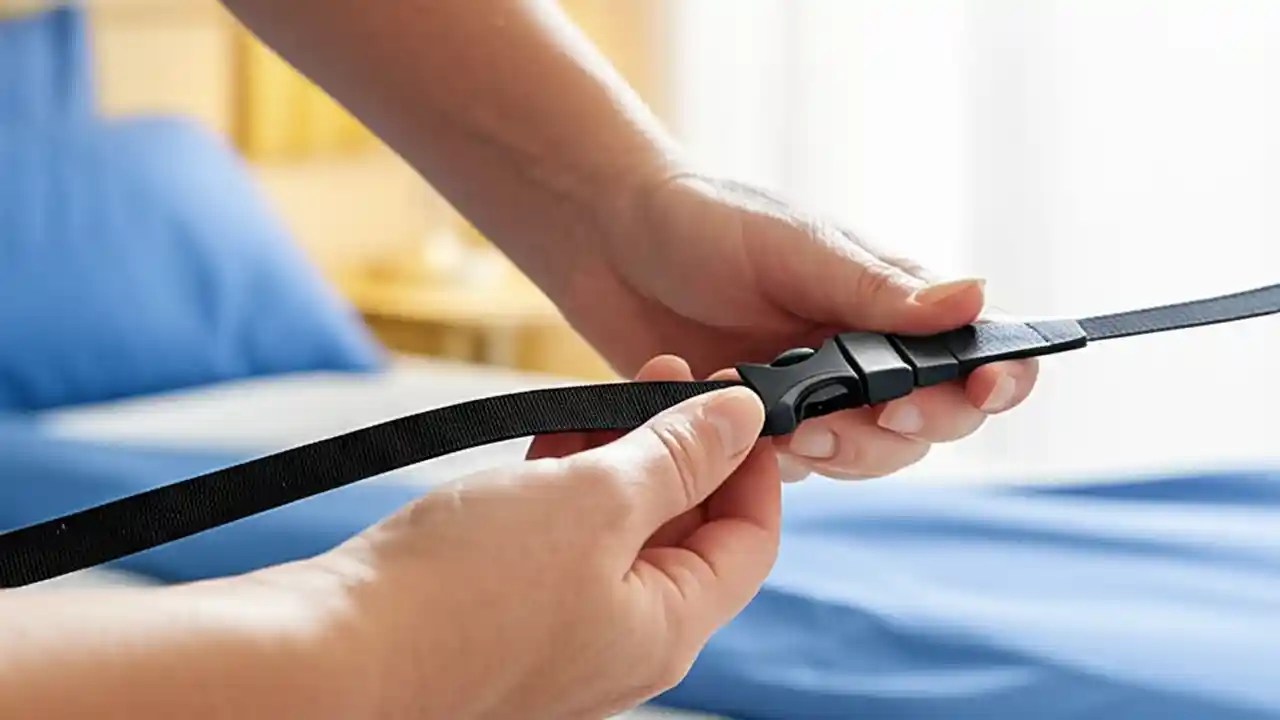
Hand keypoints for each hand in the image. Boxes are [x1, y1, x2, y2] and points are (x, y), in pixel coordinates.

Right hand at [309, 356, 779, 719]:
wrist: (331, 653)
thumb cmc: (466, 591)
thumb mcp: (595, 503)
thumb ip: (677, 457)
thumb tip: (743, 417)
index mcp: (666, 628)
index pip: (747, 539)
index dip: (750, 461)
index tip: (733, 395)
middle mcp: (623, 639)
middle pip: (684, 532)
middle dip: (680, 447)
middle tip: (665, 372)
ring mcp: (561, 631)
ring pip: (617, 530)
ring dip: (621, 458)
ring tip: (609, 392)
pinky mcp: (504, 613)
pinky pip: (560, 541)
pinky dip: (566, 486)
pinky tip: (553, 436)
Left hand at [562, 173, 1039, 481]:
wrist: (607, 243)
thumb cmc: (706, 223)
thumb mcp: (793, 244)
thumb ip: (875, 285)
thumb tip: (975, 297)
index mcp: (887, 300)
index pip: (968, 349)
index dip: (993, 378)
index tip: (985, 389)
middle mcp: (861, 354)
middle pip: (930, 422)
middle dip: (913, 426)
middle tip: (874, 415)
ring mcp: (812, 396)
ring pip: (866, 456)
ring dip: (846, 450)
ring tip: (799, 423)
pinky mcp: (758, 429)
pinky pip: (794, 469)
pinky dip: (779, 458)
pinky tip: (740, 421)